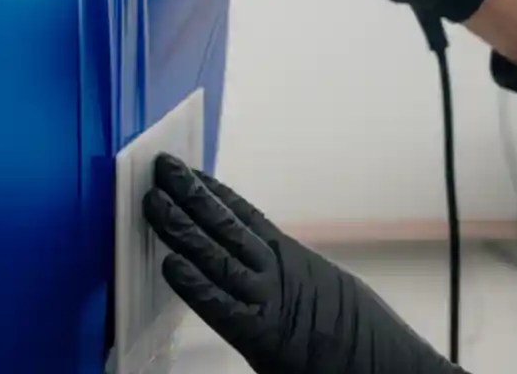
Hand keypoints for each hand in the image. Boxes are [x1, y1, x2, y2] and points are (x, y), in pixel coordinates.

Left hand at [143, 153, 461, 373]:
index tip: (190, 170)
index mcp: (294, 263)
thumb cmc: (363, 348)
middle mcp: (281, 275)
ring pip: (219, 256)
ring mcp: (274, 302)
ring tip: (153, 201)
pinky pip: (223, 309)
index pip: (246, 217)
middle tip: (160, 168)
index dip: (215, 192)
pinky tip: (171, 265)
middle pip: (227, 226)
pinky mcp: (267, 339)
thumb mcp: (324, 299)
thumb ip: (290, 284)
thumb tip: (262, 278)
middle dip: (191, 196)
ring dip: (183, 228)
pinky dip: (196, 286)